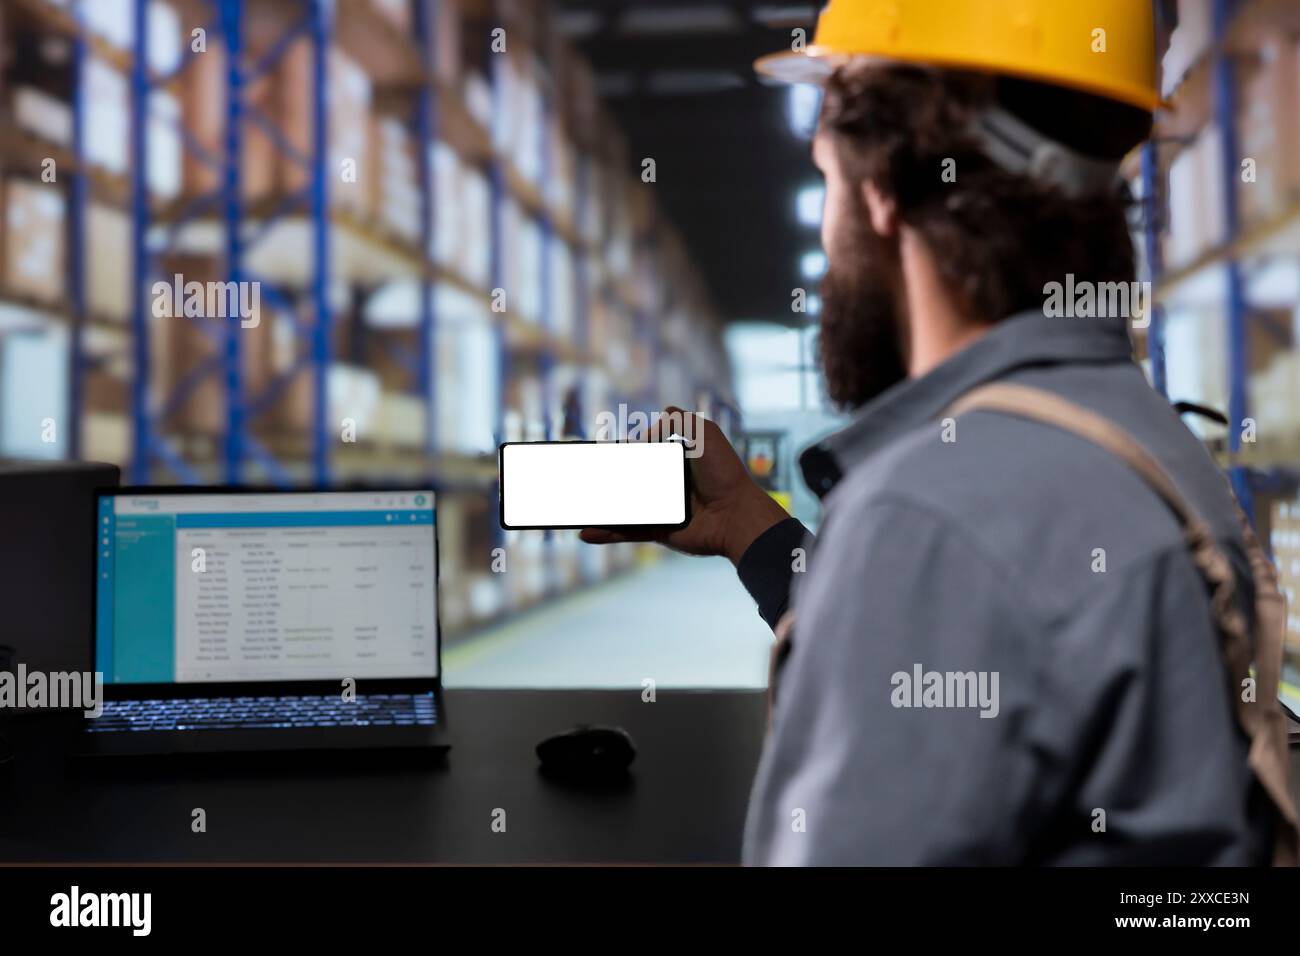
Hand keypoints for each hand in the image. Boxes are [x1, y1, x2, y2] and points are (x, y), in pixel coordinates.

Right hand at [579, 407, 790, 565]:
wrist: (736, 513)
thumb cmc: (722, 471)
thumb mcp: (702, 431)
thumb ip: (674, 420)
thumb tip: (642, 435)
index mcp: (673, 457)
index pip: (637, 452)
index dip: (616, 452)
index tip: (592, 452)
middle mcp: (664, 482)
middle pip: (624, 480)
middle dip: (599, 480)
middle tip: (574, 479)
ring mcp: (659, 507)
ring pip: (620, 507)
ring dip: (596, 508)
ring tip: (572, 508)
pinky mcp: (658, 530)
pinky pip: (627, 531)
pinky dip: (606, 533)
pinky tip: (586, 532)